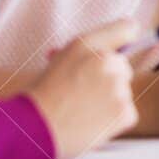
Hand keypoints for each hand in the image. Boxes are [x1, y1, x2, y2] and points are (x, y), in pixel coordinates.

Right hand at [26, 19, 139, 158]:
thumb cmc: (40, 97)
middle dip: (109, 78)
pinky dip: (113, 121)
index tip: (120, 49)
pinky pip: (127, 114)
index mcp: (88, 45)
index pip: (128, 27)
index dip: (124, 39)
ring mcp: (119, 87)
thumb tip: (107, 49)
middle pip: (124, 67)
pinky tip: (90, 124)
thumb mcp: (58, 61)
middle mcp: (107, 61)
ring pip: (124, 92)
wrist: (30, 130)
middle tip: (83, 94)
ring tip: (82, 112)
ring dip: (110, 101)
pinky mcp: (125, 112)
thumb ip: (86, 52)